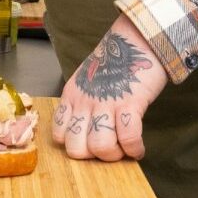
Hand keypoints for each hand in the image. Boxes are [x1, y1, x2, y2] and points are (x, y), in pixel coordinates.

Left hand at [51, 15, 167, 161]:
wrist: (134, 40)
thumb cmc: (114, 62)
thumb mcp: (85, 80)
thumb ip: (81, 103)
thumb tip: (86, 129)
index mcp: (71, 97)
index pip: (59, 136)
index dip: (76, 146)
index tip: (91, 144)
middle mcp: (84, 103)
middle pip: (76, 149)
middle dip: (93, 157)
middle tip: (108, 149)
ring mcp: (106, 103)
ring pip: (100, 147)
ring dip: (115, 155)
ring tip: (124, 149)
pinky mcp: (129, 103)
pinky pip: (128, 137)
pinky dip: (134, 149)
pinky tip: (138, 149)